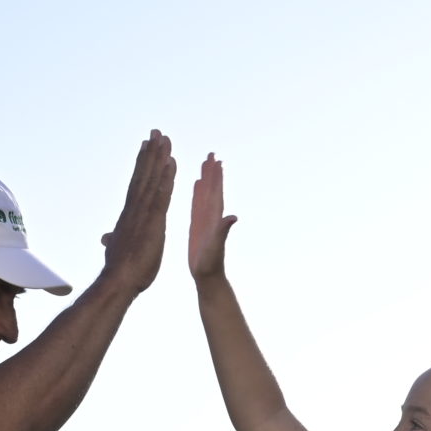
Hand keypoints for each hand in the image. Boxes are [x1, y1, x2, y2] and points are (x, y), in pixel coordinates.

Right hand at [98, 130, 176, 295]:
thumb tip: (106, 238)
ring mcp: (143, 214)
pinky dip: (166, 178)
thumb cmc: (119, 271)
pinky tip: (171, 163)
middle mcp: (135, 209)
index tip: (145, 147)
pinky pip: (162, 195)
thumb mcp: (116, 251)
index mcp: (129, 215)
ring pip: (152, 179)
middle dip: (150, 152)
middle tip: (156, 132)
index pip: (137, 184)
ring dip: (159, 158)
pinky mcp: (153, 222)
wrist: (119, 281)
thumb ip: (113, 241)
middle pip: (144, 175)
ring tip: (164, 138)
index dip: (142, 165)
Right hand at [187, 153, 235, 281]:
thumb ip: (223, 230)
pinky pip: (197, 204)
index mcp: (216, 217)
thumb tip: (233, 217)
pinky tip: (196, 184)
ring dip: (205, 179)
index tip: (216, 160)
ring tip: (205, 164)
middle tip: (211, 154)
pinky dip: (197, 192)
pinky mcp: (197, 225)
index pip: (216, 192)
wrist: (207, 276)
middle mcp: (212, 215)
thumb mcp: (216, 246)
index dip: (217, 176)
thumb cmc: (211, 264)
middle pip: (212, 188)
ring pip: (205, 194)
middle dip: (212, 172)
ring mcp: (205, 219)